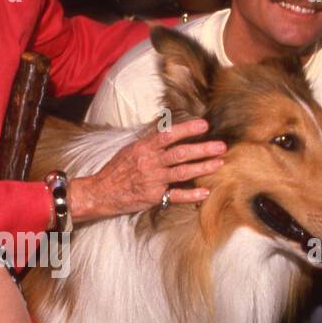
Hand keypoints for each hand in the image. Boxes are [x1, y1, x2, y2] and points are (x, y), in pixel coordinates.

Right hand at [69, 117, 225, 221]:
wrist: (100, 192)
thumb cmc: (116, 170)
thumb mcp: (130, 149)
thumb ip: (150, 142)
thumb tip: (169, 130)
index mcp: (144, 148)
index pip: (168, 135)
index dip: (187, 129)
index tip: (204, 125)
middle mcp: (150, 163)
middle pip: (180, 154)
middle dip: (202, 149)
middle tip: (221, 146)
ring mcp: (153, 180)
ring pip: (182, 172)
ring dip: (203, 168)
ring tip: (219, 163)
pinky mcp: (154, 197)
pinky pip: (176, 196)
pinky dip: (191, 195)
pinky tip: (205, 192)